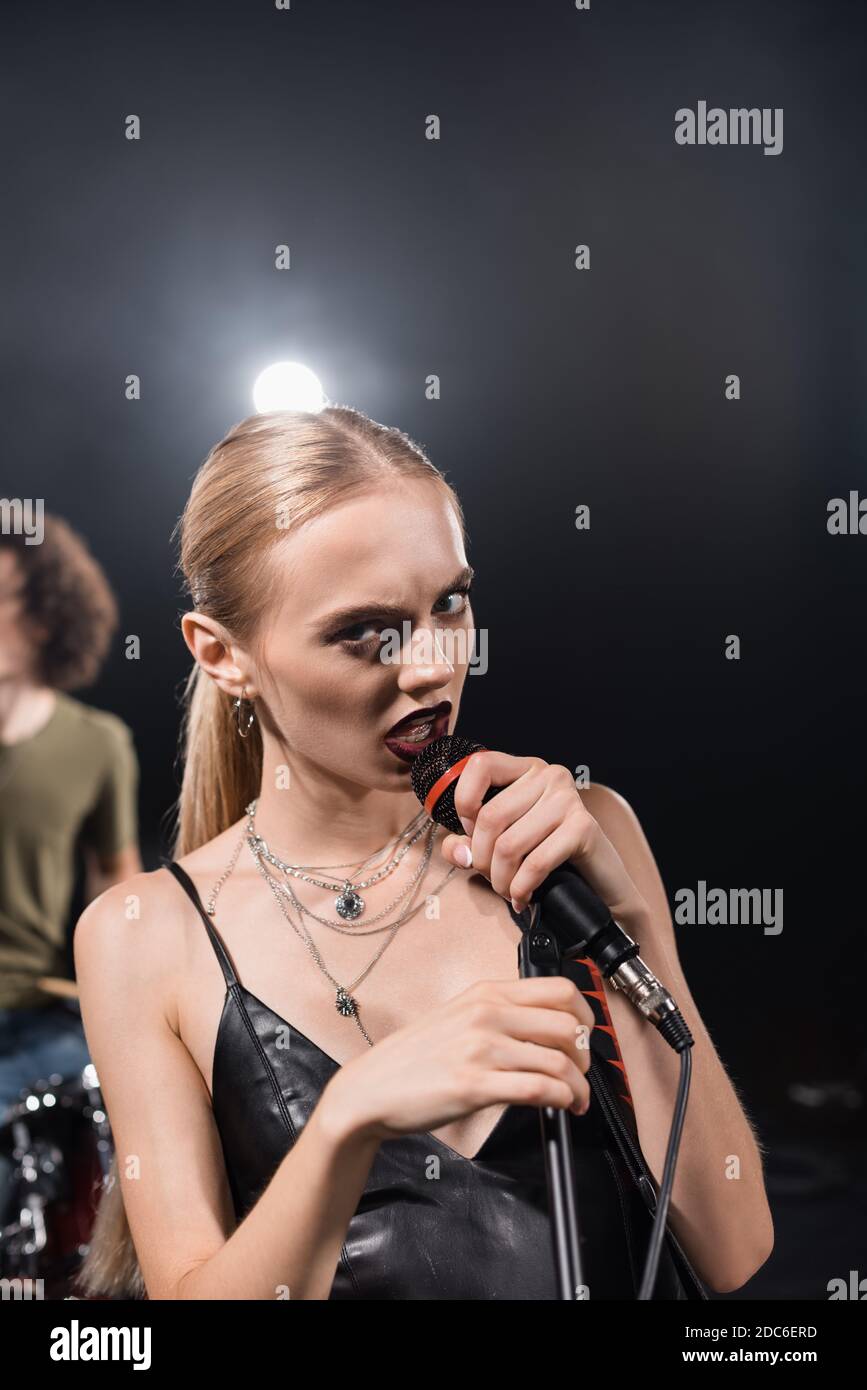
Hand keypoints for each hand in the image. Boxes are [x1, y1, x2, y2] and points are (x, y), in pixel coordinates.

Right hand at [321, 977, 595, 1145]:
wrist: (370, 1090)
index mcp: (486, 993)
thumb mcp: (459, 1018)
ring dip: (579, 1086)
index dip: (587, 1016)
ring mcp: (480, 1048)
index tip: (587, 1038)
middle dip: (585, 1056)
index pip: (560, 990)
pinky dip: (561, 1100)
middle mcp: (486, 1014)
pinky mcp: (474, 1084)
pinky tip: (561, 1108)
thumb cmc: (414, 1059)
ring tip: (576, 1100)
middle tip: (581, 1074)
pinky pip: (538, 1088)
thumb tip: (550, 1030)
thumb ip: (501, 1016)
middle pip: (568, 1024)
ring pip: (559, 1061)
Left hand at [439, 750, 648, 923]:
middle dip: (482, 859)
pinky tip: (523, 897)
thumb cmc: (548, 857)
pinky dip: (522, 887)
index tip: (470, 832)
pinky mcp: (583, 827)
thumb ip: (469, 843)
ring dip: (501, 879)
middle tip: (492, 878)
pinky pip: (535, 862)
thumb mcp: (502, 845)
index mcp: (525, 769)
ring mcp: (568, 799)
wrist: (600, 882)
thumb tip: (457, 851)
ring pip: (509, 844)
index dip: (465, 802)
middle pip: (490, 817)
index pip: (480, 765)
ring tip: (508, 891)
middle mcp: (548, 775)